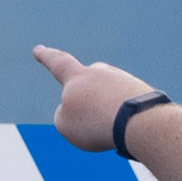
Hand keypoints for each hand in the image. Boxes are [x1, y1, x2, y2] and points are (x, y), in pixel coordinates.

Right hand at [33, 45, 153, 152]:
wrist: (139, 122)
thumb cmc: (96, 122)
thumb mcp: (65, 124)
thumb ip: (66, 115)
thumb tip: (90, 109)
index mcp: (77, 77)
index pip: (58, 63)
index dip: (47, 57)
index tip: (39, 50)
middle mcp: (101, 73)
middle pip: (88, 87)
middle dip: (88, 103)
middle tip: (92, 120)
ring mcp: (124, 81)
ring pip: (109, 102)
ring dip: (108, 119)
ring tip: (113, 130)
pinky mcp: (143, 94)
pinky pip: (127, 111)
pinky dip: (125, 123)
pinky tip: (131, 130)